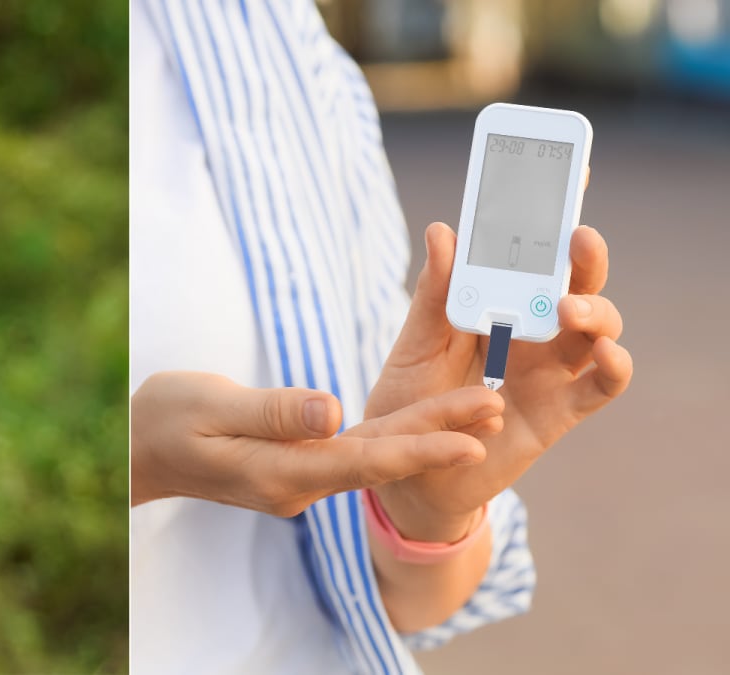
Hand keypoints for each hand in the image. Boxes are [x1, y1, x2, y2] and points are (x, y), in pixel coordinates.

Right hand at [131, 371, 503, 516]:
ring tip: (480, 408)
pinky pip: (354, 449)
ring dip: (426, 432)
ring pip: (373, 452)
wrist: (138, 450)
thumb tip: (332, 410)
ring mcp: (299, 476)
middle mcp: (298, 481)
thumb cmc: (165, 421)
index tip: (470, 440)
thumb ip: (273, 411)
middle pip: (380, 456)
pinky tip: (427, 421)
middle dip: (441, 432)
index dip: (419, 449)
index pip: (361, 460)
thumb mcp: (210, 405)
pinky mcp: (297, 464)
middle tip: (496, 407)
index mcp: (278, 471)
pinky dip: (395, 434)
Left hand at [365, 223, 632, 540]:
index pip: (533, 255)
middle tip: (577, 237)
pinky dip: (613, 367)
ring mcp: (549, 370)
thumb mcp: (415, 343)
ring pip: (596, 328)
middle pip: (574, 284)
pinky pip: (600, 387)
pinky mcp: (558, 412)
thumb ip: (434, 294)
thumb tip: (445, 230)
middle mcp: (532, 331)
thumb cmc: (409, 402)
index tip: (566, 178)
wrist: (407, 472)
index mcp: (497, 304)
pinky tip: (607, 352)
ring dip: (593, 312)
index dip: (553, 218)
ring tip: (569, 310)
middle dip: (583, 257)